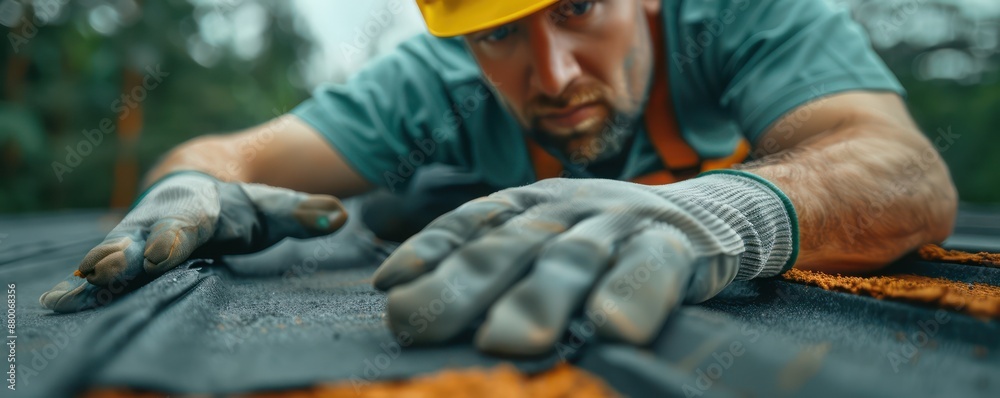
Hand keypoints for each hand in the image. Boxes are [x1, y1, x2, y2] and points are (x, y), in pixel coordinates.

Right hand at [40, 172, 347, 312]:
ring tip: (70, 292)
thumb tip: (340, 215)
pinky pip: (99, 272)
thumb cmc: (239, 202)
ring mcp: (136, 239)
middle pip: (140, 239)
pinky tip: (57, 303)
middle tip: (106, 268)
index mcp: (196, 211)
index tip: (167, 250)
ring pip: (113, 254)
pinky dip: (79, 285)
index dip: (177, 237)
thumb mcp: (273, 205)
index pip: (187, 225)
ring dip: (94, 272)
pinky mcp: (124, 256)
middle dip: (124, 254)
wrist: (194, 178)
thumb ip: (305, 213)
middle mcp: (158, 223)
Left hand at [372, 172, 795, 354]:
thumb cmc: (611, 240)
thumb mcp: (549, 237)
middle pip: (506, 246)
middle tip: (415, 323)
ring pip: (571, 259)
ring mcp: (621, 223)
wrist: (711, 214)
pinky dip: (632, 296)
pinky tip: (613, 330)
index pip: (471, 221)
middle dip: (458, 285)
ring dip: (537, 300)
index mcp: (533, 204)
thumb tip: (403, 294)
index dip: (428, 250)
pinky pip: (652, 269)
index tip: (388, 286)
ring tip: (504, 342)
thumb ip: (492, 256)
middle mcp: (569, 207)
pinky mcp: (675, 246)